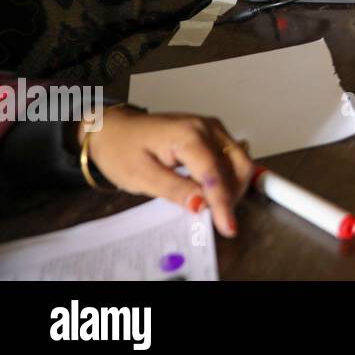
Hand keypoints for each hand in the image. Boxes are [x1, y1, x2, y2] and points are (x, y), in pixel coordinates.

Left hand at [83, 109, 253, 237]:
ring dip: (233, 186)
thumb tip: (202, 205)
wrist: (114, 129)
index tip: (228, 227)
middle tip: (218, 218)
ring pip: (239, 161)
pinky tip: (212, 190)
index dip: (222, 202)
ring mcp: (212, 128)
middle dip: (233, 194)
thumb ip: (174, 189)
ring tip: (213, 205)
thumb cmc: (121, 151)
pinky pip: (231, 157)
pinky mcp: (213, 133)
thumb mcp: (140, 176)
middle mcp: (207, 127)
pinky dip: (228, 177)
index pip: (213, 173)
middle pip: (237, 164)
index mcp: (187, 135)